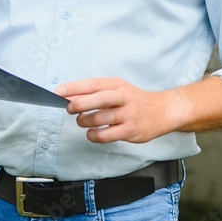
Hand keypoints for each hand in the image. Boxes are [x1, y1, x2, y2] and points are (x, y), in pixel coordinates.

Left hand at [56, 78, 175, 143]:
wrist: (163, 111)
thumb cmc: (134, 100)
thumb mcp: (118, 90)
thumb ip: (95, 93)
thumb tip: (69, 97)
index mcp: (118, 85)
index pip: (93, 84)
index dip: (74, 88)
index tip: (58, 92)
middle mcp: (124, 98)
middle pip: (98, 99)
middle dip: (79, 104)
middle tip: (69, 108)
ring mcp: (128, 115)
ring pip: (100, 119)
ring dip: (85, 122)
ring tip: (83, 121)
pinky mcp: (130, 131)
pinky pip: (106, 135)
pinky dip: (94, 135)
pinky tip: (92, 133)